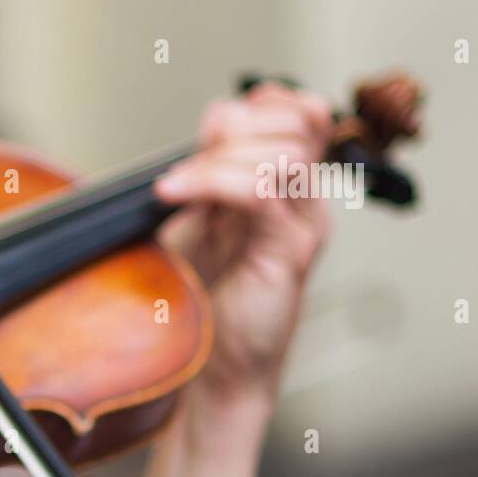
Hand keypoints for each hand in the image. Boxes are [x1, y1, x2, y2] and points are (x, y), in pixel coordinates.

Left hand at [154, 83, 334, 406]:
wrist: (214, 369)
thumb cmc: (207, 302)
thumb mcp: (198, 223)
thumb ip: (207, 178)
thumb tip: (195, 138)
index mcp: (285, 185)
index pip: (293, 109)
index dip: (248, 108)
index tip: (200, 140)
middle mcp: (303, 199)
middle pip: (293, 118)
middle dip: (230, 129)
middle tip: (184, 170)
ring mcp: (303, 223)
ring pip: (284, 149)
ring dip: (218, 159)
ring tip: (175, 189)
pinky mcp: (290, 252)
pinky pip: (262, 193)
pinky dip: (211, 183)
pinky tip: (174, 195)